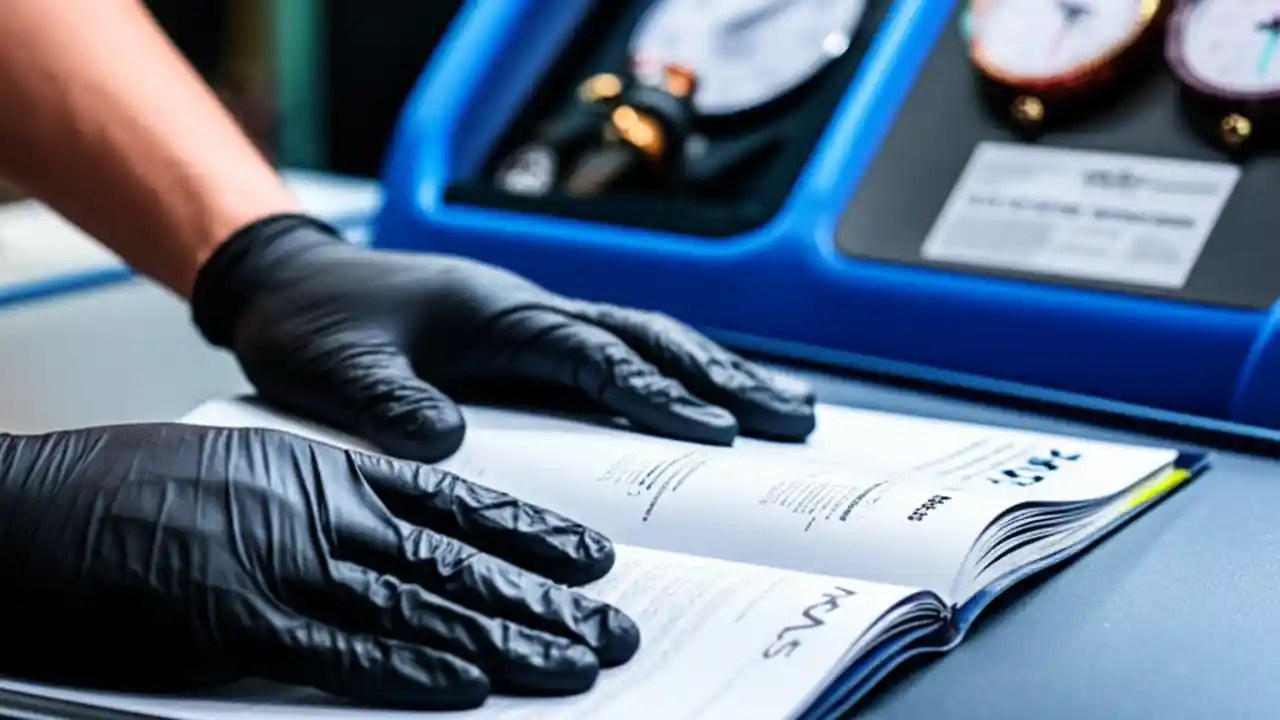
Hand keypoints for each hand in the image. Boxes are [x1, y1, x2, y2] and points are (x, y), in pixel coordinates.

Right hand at [0, 423, 637, 708]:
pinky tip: (467, 686)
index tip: (594, 558)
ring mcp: (279, 562)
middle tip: (615, 629)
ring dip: (503, 640)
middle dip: (544, 599)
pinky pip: (338, 651)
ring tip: (575, 663)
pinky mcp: (233, 617)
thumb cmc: (133, 490)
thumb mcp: (248, 475)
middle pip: (457, 560)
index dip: (531, 531)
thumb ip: (323, 510)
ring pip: (419, 604)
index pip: (454, 503)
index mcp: (326, 471)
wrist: (32, 503)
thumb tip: (393, 554)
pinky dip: (405, 670)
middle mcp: (318, 511)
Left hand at [191, 215, 815, 462]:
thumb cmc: (316, 324)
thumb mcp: (337, 369)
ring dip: (715, 375)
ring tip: (787, 407)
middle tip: (795, 416)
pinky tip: (702, 405)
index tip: (717, 432)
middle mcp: (532, 314)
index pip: (596, 357)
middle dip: (723, 379)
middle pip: (649, 341)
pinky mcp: (528, 346)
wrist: (291, 287)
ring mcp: (535, 327)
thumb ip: (389, 402)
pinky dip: (669, 383)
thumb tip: (449, 444)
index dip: (657, 396)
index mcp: (500, 315)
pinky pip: (616, 362)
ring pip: (645, 346)